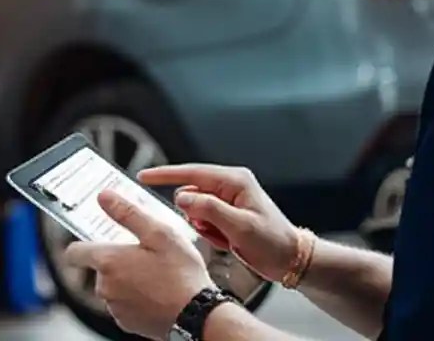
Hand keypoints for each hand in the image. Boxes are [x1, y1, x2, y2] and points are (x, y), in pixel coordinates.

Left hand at [64, 189, 214, 339]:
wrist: (197, 315)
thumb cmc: (180, 273)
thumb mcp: (158, 233)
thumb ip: (127, 213)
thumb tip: (104, 196)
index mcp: (109, 262)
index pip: (75, 252)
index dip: (83, 244)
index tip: (95, 241)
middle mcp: (105, 287)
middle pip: (100, 268)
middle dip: (118, 260)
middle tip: (146, 255)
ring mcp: (116, 308)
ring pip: (114, 287)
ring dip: (128, 280)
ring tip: (156, 275)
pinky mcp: (128, 323)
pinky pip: (125, 305)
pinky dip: (137, 298)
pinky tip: (158, 293)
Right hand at [139, 164, 298, 283]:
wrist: (290, 259)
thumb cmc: (272, 242)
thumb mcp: (240, 227)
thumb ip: (210, 210)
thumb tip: (181, 197)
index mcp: (235, 181)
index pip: (193, 173)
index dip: (166, 175)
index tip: (143, 176)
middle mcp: (230, 186)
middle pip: (193, 193)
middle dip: (195, 215)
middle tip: (214, 232)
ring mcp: (228, 199)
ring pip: (196, 209)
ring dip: (204, 226)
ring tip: (224, 238)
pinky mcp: (227, 213)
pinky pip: (204, 220)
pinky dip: (209, 232)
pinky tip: (226, 241)